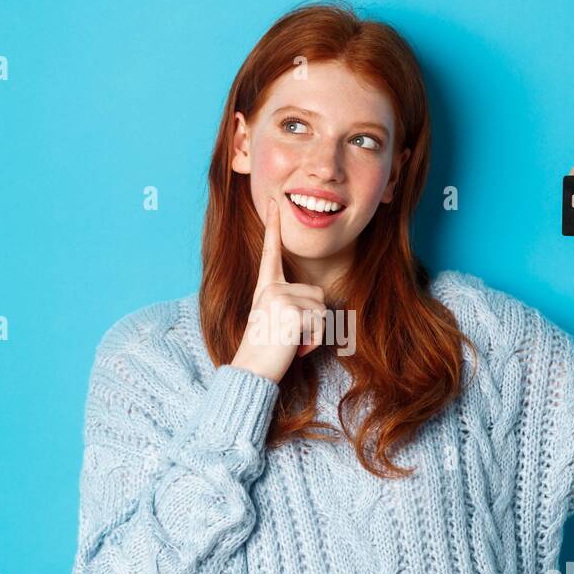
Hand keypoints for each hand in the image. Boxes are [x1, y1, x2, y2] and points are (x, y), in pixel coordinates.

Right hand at [230, 198, 327, 383]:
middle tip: (290, 336)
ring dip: (314, 332)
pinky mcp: (292, 313)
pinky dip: (314, 341)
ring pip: (322, 309)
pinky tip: (295, 348)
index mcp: (265, 287)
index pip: (270, 251)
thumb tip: (318, 306)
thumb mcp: (273, 319)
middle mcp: (271, 288)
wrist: (251, 371)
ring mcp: (281, 298)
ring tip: (291, 342)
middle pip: (317, 294)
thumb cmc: (265, 350)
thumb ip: (288, 303)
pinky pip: (321, 324)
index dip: (273, 226)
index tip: (273, 202)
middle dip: (313, 320)